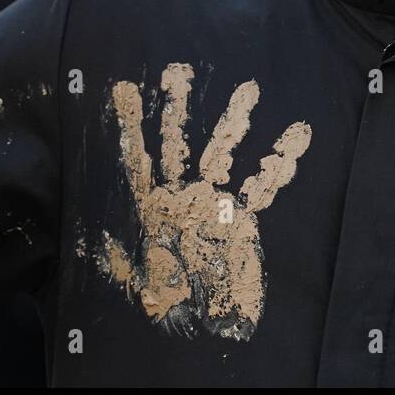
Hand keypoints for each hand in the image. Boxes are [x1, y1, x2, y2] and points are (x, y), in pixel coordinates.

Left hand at [91, 63, 311, 340]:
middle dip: (180, 109)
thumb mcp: (134, 277)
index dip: (132, 126)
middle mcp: (186, 196)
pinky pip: (264, 187)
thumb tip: (97, 235)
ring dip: (235, 122)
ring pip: (224, 154)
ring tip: (249, 87)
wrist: (204, 323)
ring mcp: (217, 203)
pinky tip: (297, 135)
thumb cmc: (167, 298)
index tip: (124, 89)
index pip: (139, 158)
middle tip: (179, 70)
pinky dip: (280, 162)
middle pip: (180, 143)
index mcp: (155, 206)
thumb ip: (115, 255)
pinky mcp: (244, 218)